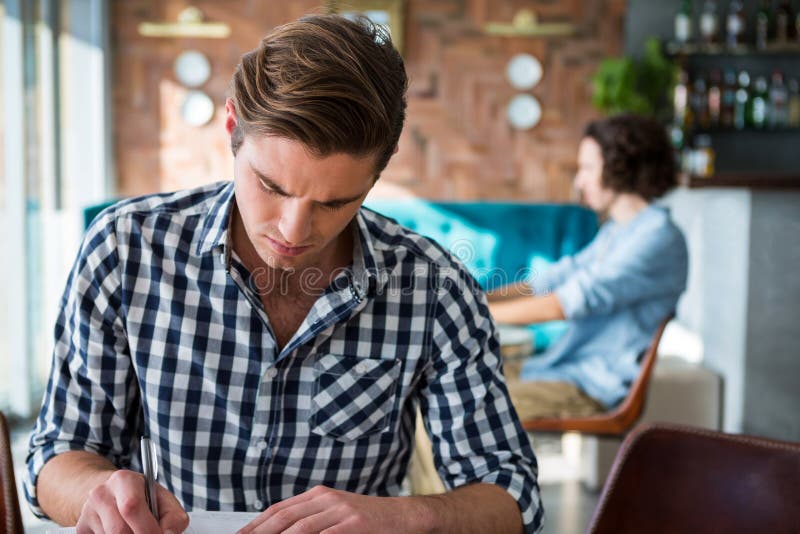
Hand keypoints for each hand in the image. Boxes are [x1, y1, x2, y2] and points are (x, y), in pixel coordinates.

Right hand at [76, 470, 188, 533]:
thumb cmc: (141, 496)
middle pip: (119, 530)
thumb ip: (172, 517)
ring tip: (136, 529)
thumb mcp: (162, 498)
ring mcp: (87, 512)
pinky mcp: (81, 528)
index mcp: (124, 480)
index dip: (148, 528)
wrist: (110, 492)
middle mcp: (101, 493)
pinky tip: (124, 531)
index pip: (132, 507)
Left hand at [237, 485, 421, 533]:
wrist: (404, 517)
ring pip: (299, 527)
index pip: (278, 510)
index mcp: (318, 495)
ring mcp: (340, 510)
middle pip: (283, 518)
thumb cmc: (369, 521)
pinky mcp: (353, 523)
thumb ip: (311, 521)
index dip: (256, 525)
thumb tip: (281, 532)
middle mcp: (326, 498)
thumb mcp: (337, 514)